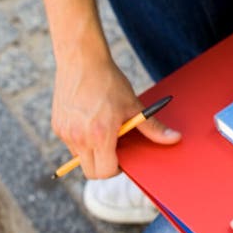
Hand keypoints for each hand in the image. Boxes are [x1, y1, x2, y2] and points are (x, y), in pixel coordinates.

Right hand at [52, 44, 179, 178]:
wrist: (82, 60)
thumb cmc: (110, 82)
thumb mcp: (133, 105)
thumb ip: (152, 127)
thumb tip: (176, 138)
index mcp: (100, 135)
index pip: (106, 171)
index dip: (118, 168)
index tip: (124, 155)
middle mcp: (79, 138)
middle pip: (91, 172)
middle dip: (103, 165)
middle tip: (114, 146)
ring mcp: (65, 133)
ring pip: (80, 158)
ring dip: (91, 152)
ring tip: (102, 128)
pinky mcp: (57, 126)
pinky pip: (70, 144)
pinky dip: (80, 139)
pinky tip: (89, 119)